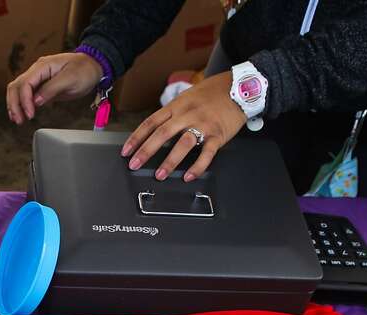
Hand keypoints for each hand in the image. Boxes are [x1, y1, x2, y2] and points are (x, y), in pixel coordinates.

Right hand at [6, 52, 102, 124]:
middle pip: (16, 87)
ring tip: (18, 120)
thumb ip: (51, 89)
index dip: (25, 100)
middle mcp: (37, 71)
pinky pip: (26, 95)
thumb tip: (35, 101)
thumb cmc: (84, 70)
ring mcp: (38, 79)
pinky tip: (21, 114)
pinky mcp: (42, 87)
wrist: (93, 67)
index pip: (25, 83)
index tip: (30, 114)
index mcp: (42, 66)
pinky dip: (22, 105)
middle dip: (15, 104)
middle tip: (19, 120)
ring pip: (18, 91)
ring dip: (15, 105)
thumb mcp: (70, 79)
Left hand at [122, 71, 247, 181]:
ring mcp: (203, 124)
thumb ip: (172, 113)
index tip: (126, 151)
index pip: (151, 122)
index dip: (137, 137)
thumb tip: (156, 129)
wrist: (240, 87)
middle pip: (162, 133)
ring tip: (160, 175)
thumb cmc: (213, 93)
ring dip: (170, 161)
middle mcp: (187, 114)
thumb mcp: (187, 97)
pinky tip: (188, 176)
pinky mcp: (218, 134)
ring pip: (183, 143)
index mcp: (177, 106)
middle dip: (146, 150)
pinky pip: (207, 153)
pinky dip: (197, 166)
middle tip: (134, 165)